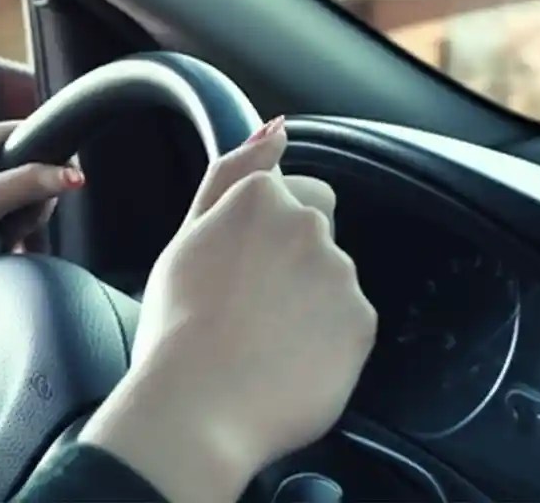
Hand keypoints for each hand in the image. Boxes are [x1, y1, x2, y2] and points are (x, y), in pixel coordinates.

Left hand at [0, 121, 83, 337]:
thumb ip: (28, 185)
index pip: (38, 136)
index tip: (42, 195)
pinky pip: (16, 223)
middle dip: (32, 207)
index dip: (51, 165)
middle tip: (5, 224)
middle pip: (40, 174)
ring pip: (30, 202)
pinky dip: (11, 240)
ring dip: (20, 227)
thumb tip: (75, 175)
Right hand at [79, 117, 375, 502]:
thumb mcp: (185, 238)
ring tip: (263, 342)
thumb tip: (276, 129)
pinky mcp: (362, 323)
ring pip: (333, 278)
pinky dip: (326, 340)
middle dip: (291, 259)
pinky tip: (287, 363)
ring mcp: (339, 273)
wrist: (197, 410)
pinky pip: (348, 322)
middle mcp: (307, 224)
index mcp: (259, 197)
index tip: (237, 267)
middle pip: (316, 231)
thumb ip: (230, 172)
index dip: (261, 231)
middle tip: (247, 306)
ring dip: (309, 301)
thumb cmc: (176, 328)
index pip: (290, 191)